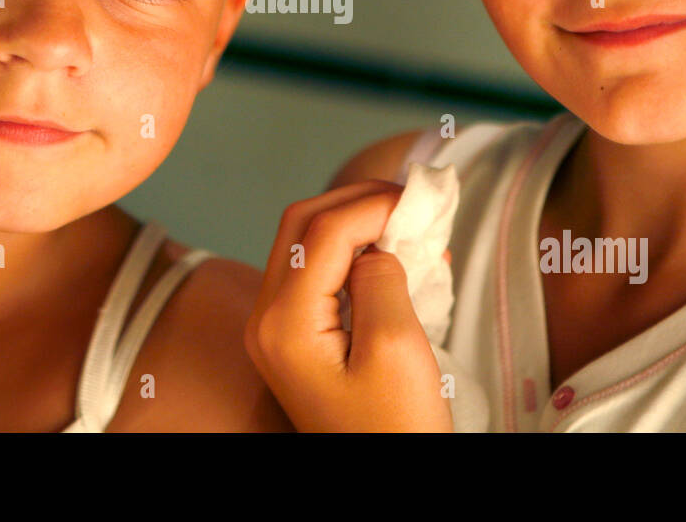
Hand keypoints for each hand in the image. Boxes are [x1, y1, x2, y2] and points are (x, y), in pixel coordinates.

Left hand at [245, 179, 452, 431]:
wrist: (380, 485)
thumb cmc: (394, 429)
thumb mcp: (397, 349)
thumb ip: (381, 279)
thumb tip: (377, 243)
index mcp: (284, 324)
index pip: (323, 231)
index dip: (372, 204)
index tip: (419, 201)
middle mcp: (266, 320)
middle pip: (302, 224)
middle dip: (356, 201)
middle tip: (409, 201)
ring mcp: (274, 329)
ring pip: (304, 241)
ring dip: (352, 221)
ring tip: (404, 221)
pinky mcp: (294, 337)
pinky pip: (313, 272)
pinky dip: (349, 249)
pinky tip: (389, 251)